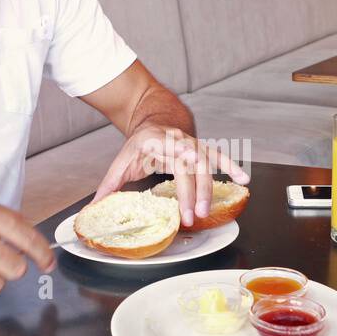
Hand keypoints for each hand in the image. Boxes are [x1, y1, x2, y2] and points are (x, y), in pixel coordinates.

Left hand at [92, 125, 249, 226]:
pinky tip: (243, 179)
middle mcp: (177, 140)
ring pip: (206, 163)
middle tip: (193, 215)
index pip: (168, 150)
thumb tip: (93, 208)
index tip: (185, 176)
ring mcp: (192, 144)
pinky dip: (232, 167)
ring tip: (208, 210)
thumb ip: (109, 185)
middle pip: (189, 165)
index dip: (178, 165)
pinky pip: (219, 157)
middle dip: (192, 191)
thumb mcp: (121, 162)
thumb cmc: (138, 146)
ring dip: (208, 188)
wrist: (154, 120)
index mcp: (155, 141)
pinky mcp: (202, 149)